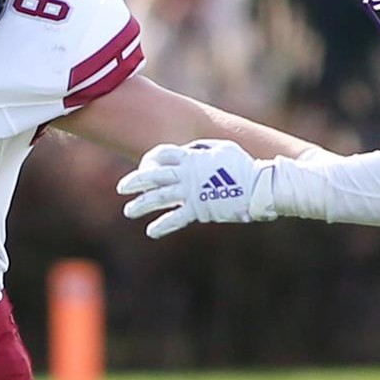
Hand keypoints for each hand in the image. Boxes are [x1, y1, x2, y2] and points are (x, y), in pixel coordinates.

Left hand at [115, 140, 274, 238]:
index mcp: (192, 156)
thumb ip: (204, 148)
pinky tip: (151, 231)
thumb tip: (192, 150)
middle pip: (153, 176)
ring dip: (141, 204)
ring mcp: (190, 191)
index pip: (162, 154)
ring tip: (129, 211)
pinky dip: (162, 225)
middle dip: (135, 181)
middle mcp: (186, 173)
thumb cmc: (244, 166)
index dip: (150, 159)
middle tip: (121, 187)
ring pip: (158, 198)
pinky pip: (175, 218)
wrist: (258, 186)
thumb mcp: (223, 148)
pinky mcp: (198, 209)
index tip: (143, 165)